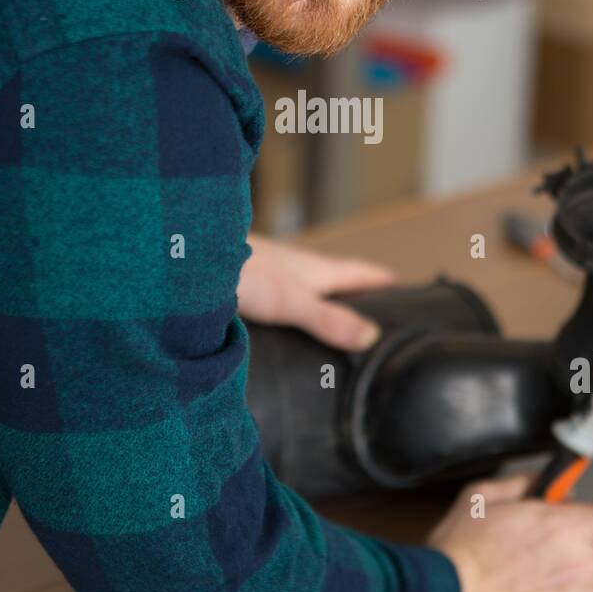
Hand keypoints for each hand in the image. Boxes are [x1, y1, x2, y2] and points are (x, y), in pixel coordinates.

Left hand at [237, 232, 397, 350]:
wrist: (191, 254)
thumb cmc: (240, 270)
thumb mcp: (292, 301)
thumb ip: (328, 320)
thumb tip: (371, 337)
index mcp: (312, 269)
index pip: (357, 272)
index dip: (379, 279)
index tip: (401, 284)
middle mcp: (292, 269)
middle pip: (330, 280)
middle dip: (350, 292)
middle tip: (370, 307)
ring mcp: (267, 275)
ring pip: (300, 288)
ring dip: (316, 301)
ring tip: (326, 322)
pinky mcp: (243, 285)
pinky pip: (273, 298)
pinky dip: (285, 310)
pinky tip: (277, 326)